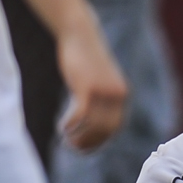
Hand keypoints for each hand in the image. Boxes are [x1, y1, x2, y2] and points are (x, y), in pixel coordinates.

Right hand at [55, 14, 126, 150]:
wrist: (80, 34)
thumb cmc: (86, 59)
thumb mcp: (97, 80)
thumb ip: (99, 98)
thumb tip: (92, 121)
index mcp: (121, 95)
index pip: (115, 128)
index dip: (100, 141)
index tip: (85, 148)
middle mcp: (116, 95)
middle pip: (105, 130)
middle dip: (88, 143)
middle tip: (72, 147)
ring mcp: (103, 91)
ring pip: (92, 126)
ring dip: (78, 137)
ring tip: (65, 140)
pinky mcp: (87, 87)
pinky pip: (81, 115)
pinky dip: (70, 125)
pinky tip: (61, 128)